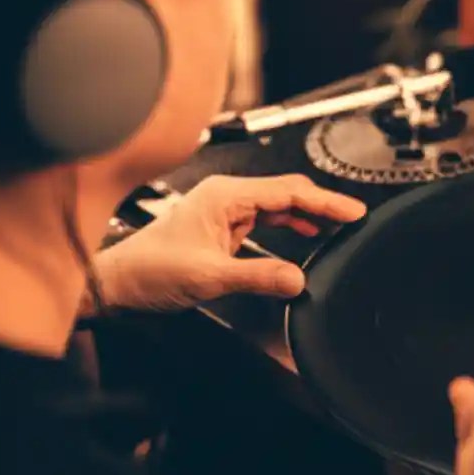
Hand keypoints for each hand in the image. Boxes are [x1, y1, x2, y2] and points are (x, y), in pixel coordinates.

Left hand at [87, 174, 364, 314]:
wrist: (119, 283)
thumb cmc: (150, 270)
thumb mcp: (210, 276)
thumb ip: (259, 276)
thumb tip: (298, 279)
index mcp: (225, 196)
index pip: (288, 192)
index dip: (325, 201)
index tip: (353, 210)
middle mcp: (226, 196)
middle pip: (287, 192)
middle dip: (323, 203)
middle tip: (354, 217)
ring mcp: (224, 209)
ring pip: (278, 204)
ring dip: (308, 214)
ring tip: (338, 224)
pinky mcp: (223, 224)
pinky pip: (266, 218)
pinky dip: (290, 224)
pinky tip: (307, 232)